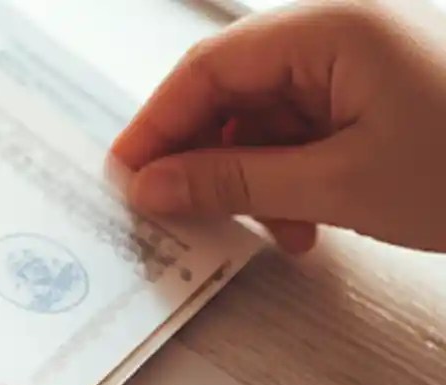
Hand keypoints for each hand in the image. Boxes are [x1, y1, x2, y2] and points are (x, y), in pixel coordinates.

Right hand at [112, 0, 445, 253]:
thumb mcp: (342, 185)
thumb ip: (234, 183)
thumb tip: (155, 186)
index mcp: (332, 27)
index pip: (208, 68)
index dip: (156, 126)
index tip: (126, 179)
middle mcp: (345, 30)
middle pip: (235, 89)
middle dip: (208, 157)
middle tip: (183, 213)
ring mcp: (367, 59)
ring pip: (271, 114)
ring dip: (256, 176)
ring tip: (276, 229)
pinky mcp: (387, 90)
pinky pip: (312, 126)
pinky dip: (297, 174)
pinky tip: (309, 220)